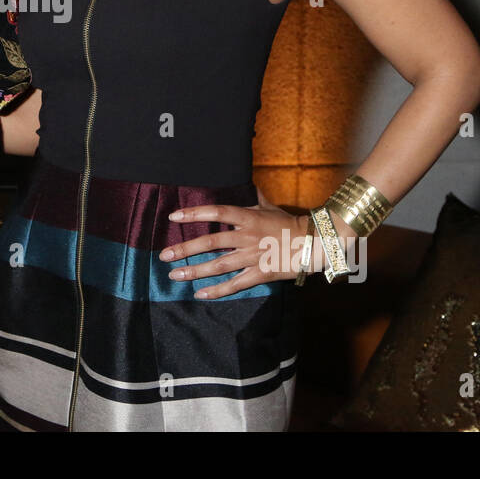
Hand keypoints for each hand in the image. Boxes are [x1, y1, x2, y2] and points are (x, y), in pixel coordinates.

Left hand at [159, 187, 356, 297]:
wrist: (314, 243)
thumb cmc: (289, 222)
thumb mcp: (269, 206)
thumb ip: (252, 199)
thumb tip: (245, 184)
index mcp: (248, 218)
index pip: (217, 212)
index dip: (194, 213)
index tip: (174, 216)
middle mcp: (247, 237)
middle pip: (210, 242)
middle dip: (185, 249)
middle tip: (164, 255)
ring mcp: (252, 257)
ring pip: (218, 265)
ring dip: (194, 271)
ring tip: (175, 275)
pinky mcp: (260, 274)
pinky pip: (235, 284)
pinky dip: (217, 291)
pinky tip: (200, 294)